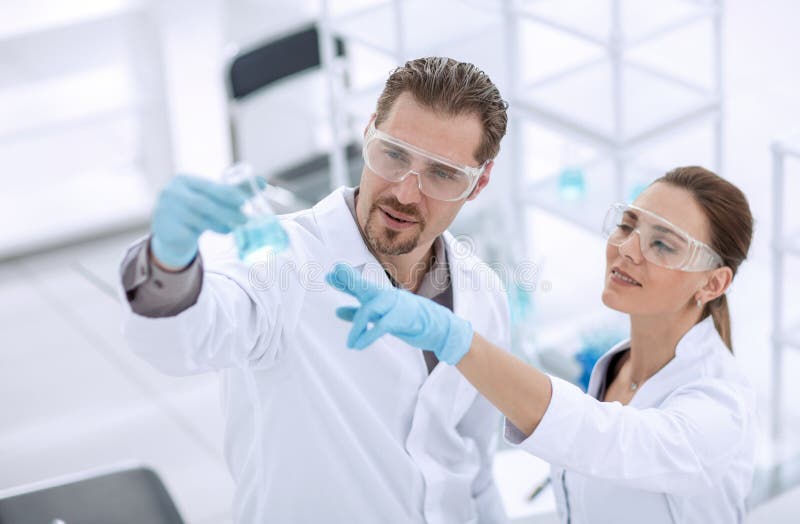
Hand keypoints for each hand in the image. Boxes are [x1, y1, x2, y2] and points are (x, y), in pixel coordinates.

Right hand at [151, 175, 247, 267]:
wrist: (169, 231)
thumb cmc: (194, 209)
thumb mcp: (210, 197)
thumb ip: (234, 190)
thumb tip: (262, 182)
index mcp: (183, 180)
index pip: (209, 186)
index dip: (228, 194)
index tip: (245, 201)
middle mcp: (171, 193)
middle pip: (204, 203)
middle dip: (227, 212)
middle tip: (246, 219)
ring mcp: (166, 212)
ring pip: (198, 219)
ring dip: (220, 223)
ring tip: (234, 228)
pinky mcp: (167, 230)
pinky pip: (191, 232)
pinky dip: (207, 233)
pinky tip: (221, 233)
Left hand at [325, 263, 473, 364]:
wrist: (438, 327)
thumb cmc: (408, 320)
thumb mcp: (380, 316)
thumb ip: (359, 313)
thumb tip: (337, 311)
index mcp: (379, 295)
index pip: (359, 285)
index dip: (344, 280)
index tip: (329, 275)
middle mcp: (386, 296)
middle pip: (365, 286)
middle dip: (350, 280)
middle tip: (334, 273)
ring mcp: (395, 305)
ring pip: (372, 308)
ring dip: (358, 325)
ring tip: (350, 343)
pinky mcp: (403, 318)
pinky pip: (383, 326)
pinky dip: (369, 335)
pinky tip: (358, 345)